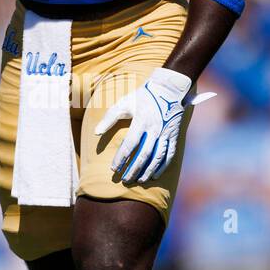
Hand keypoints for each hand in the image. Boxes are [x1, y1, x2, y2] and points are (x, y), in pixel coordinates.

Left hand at [94, 66, 194, 184]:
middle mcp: (155, 128)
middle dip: (133, 169)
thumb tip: (96, 133)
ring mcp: (166, 133)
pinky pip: (169, 154)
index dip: (121, 158)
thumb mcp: (124, 103)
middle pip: (144, 154)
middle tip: (124, 180)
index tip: (113, 169)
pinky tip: (154, 175)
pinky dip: (162, 167)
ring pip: (157, 157)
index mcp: (141, 120)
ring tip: (138, 180)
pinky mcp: (174, 136)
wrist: (168, 89)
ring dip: (148, 171)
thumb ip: (109, 118)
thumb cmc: (142, 97)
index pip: (130, 144)